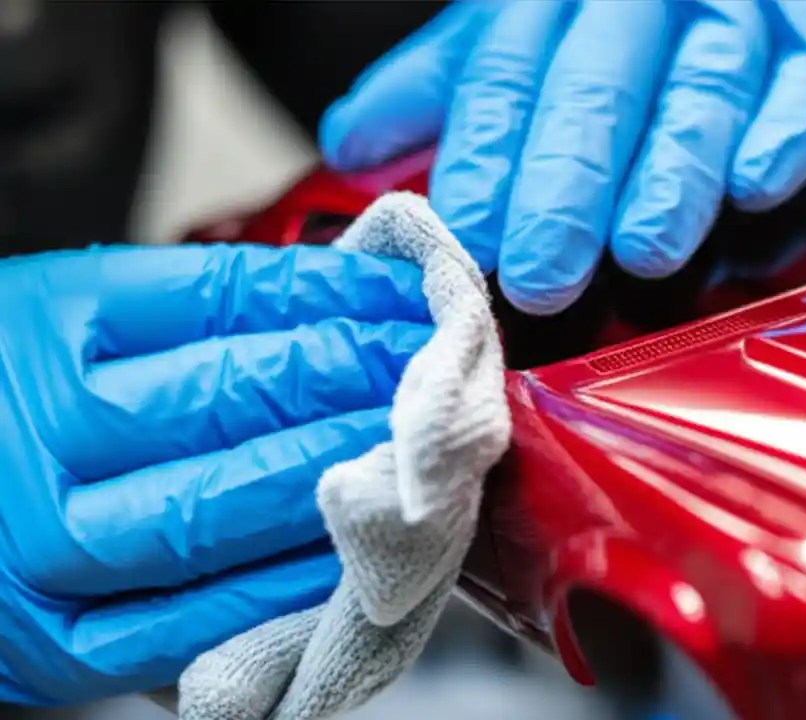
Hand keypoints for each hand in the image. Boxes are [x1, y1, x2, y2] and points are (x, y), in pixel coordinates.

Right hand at [0, 244, 431, 705]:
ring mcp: (46, 547)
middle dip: (355, 381)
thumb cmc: (18, 400)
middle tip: (438, 371)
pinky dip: (287, 588)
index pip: (220, 299)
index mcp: (43, 326)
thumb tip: (356, 300)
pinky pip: (196, 620)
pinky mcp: (62, 645)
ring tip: (414, 453)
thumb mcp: (78, 318)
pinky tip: (355, 554)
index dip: (334, 299)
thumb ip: (198, 312)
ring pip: (217, 510)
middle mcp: (37, 434)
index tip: (408, 297)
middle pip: (229, 399)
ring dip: (337, 478)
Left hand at [320, 0, 805, 314]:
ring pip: (704, 89)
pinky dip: (789, 134)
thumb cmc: (588, 35)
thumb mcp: (500, 41)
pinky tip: (755, 185)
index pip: (507, 70)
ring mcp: (735, 13)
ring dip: (674, 175)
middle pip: (599, 85)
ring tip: (646, 251)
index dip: (488, 154)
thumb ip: (435, 92)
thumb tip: (355, 148)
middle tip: (546, 271)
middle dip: (570, 185)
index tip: (470, 234)